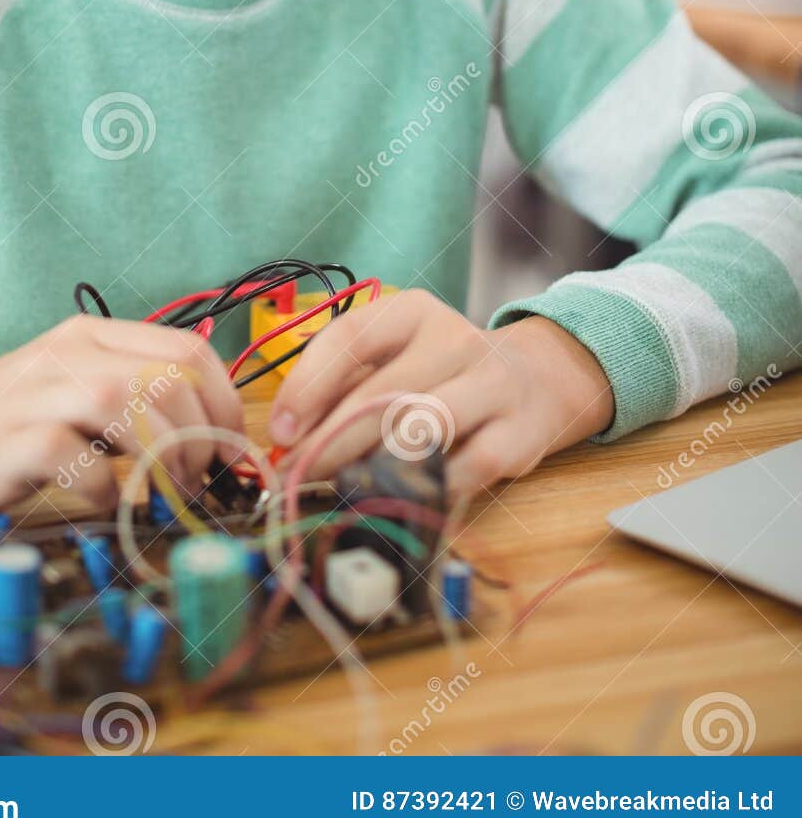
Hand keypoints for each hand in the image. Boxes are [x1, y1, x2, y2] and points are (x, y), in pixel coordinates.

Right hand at [0, 315, 242, 527]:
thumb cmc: (3, 425)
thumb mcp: (71, 391)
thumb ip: (131, 400)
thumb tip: (212, 440)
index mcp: (93, 336)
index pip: (190, 351)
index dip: (225, 404)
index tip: (229, 449)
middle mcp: (72, 354)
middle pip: (174, 381)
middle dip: (203, 440)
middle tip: (196, 484)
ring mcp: (43, 395)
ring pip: (138, 407)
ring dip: (168, 463)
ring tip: (162, 498)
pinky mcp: (18, 442)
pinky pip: (88, 465)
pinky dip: (109, 494)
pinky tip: (101, 506)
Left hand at [268, 289, 613, 498]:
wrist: (537, 377)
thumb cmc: (442, 371)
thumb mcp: (397, 356)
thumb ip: (347, 384)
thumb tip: (286, 437)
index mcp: (414, 312)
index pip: (352, 338)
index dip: (309, 386)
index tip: (279, 432)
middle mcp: (455, 340)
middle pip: (381, 394)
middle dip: (328, 442)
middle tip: (294, 476)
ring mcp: (492, 386)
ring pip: (421, 430)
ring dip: (369, 469)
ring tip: (337, 491)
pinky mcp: (519, 436)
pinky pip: (463, 471)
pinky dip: (424, 492)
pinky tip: (395, 504)